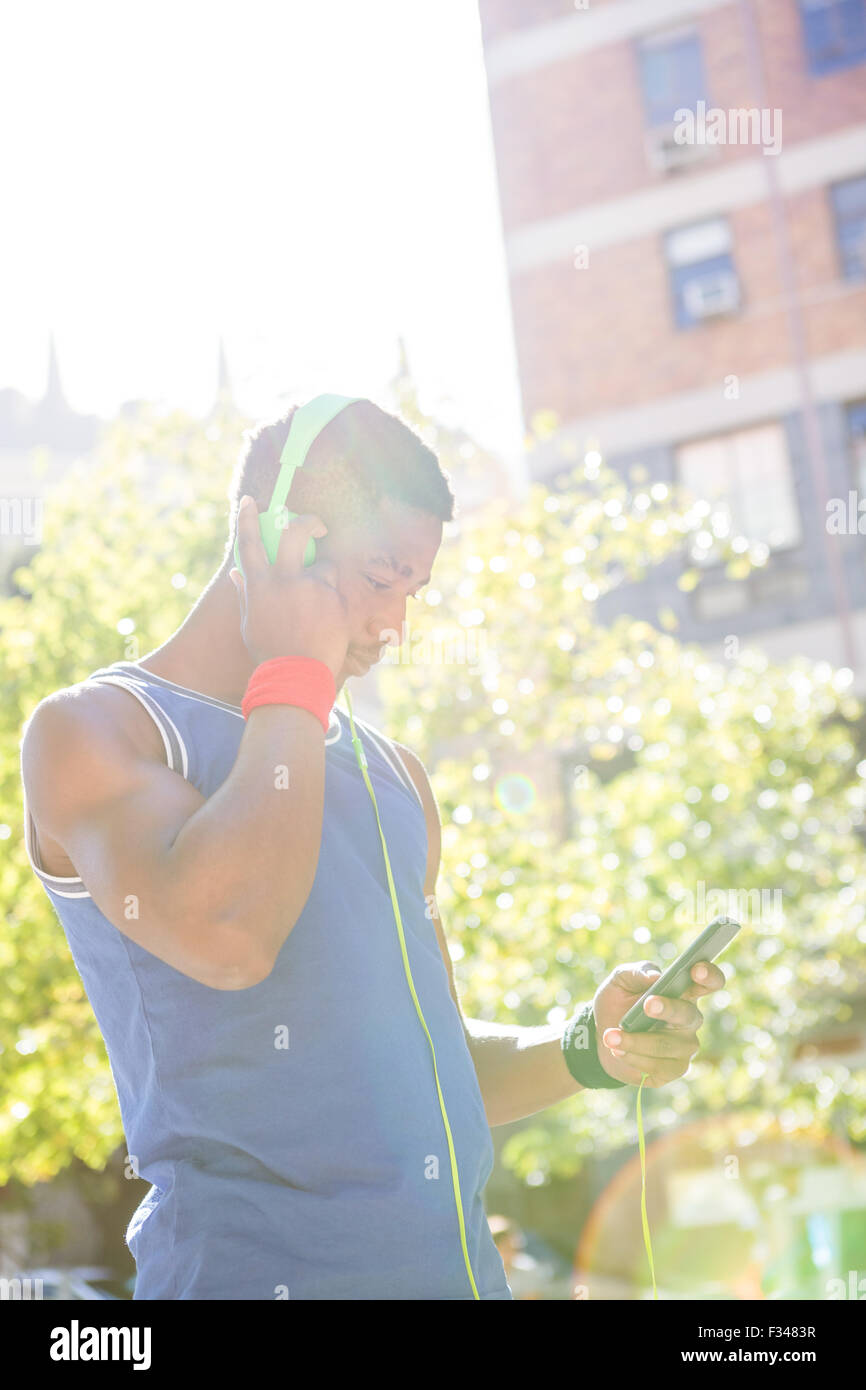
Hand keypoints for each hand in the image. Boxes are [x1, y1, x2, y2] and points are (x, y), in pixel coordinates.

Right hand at [229, 495, 351, 676]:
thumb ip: (247, 594)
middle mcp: (285, 580)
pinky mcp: (334, 599)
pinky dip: (333, 604)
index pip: (249, 544)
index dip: (247, 519)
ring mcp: (312, 588)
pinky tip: (326, 626)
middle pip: (296, 534)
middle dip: (308, 521)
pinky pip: (337, 593)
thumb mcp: (251, 623)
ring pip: (325, 569)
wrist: (296, 677)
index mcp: (260, 586)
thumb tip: (235, 574)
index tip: (249, 500)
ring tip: (319, 611)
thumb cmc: (270, 652)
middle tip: (318, 524)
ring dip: (325, 581)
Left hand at [592, 959, 725, 1087]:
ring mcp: (685, 1046)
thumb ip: (636, 972)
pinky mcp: (673, 1069)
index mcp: (683, 991)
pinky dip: (633, 1057)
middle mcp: (690, 1019)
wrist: (600, 1036)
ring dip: (636, 1040)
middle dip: (668, 1009)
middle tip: (647, 1004)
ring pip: (666, 1044)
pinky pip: (657, 1065)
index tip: (696, 970)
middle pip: (688, 1014)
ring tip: (610, 1036)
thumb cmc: (617, 1002)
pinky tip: (617, 1050)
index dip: (709, 975)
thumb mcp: (620, 981)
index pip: (709, 982)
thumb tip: (655, 976)